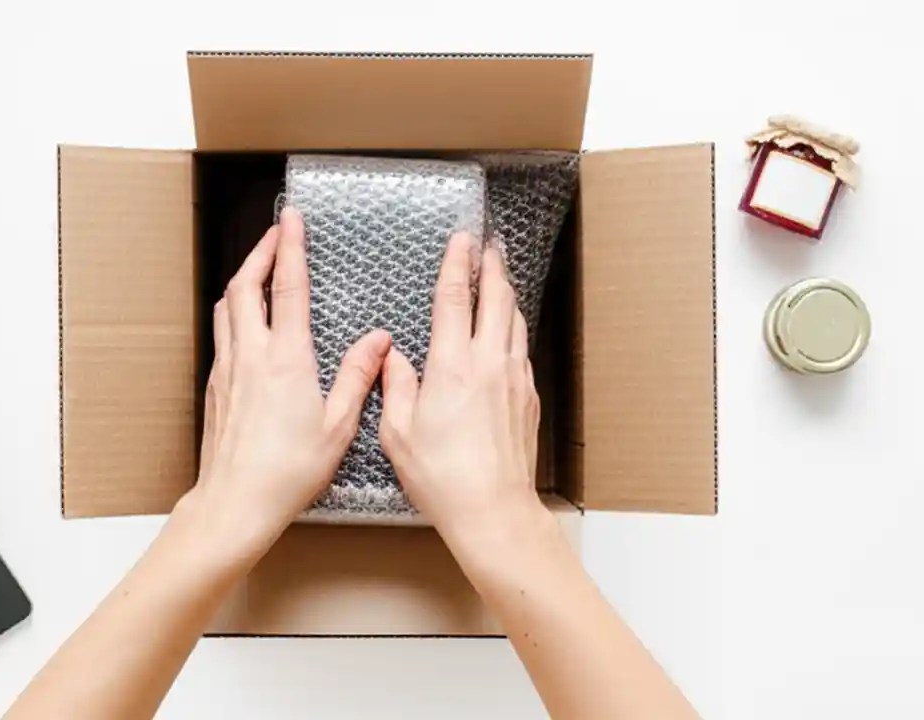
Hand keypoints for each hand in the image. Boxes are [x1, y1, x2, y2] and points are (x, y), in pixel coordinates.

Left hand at [189, 208, 390, 548]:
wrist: (234, 503)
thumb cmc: (288, 471)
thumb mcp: (339, 426)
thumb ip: (359, 377)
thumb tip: (379, 341)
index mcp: (286, 359)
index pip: (286, 287)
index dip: (290, 248)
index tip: (292, 220)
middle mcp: (251, 355)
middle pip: (245, 285)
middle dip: (260, 253)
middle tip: (276, 233)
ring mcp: (227, 369)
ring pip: (227, 307)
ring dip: (242, 279)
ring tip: (259, 267)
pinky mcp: (215, 387)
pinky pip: (222, 334)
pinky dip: (233, 312)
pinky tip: (245, 321)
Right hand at [379, 233, 544, 544]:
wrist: (493, 510)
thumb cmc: (442, 477)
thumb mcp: (397, 433)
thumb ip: (394, 387)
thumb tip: (394, 359)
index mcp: (451, 366)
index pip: (455, 299)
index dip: (458, 264)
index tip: (462, 240)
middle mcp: (489, 364)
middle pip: (496, 299)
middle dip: (492, 267)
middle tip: (490, 245)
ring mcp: (514, 380)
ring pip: (515, 321)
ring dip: (507, 294)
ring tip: (500, 278)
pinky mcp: (528, 399)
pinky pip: (521, 350)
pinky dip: (514, 329)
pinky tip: (507, 332)